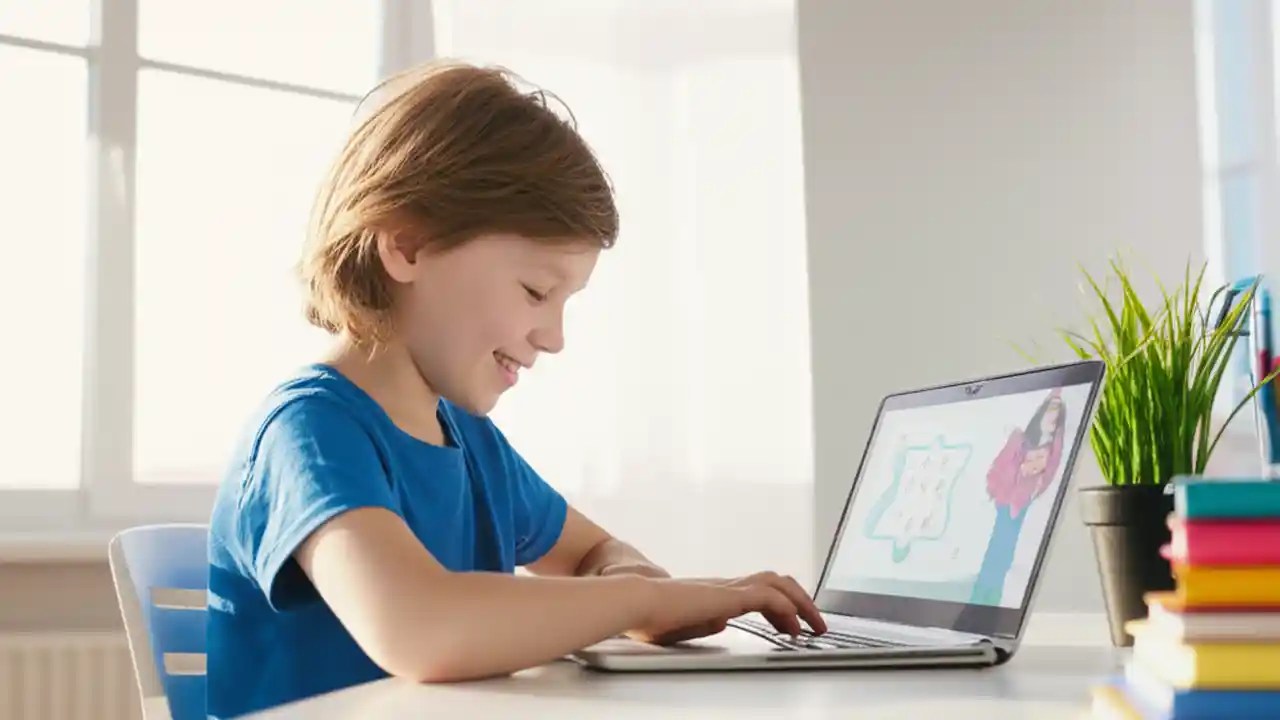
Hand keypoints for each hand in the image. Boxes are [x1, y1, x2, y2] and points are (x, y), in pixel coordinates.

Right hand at [626, 572, 825, 645]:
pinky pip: (768, 596)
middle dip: (800, 600)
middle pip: (774, 580)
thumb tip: (721, 623)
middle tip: (815, 622)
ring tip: (815, 625)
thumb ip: (703, 622)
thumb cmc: (648, 614)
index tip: (791, 624)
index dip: (779, 603)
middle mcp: (725, 586)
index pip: (756, 589)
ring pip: (777, 584)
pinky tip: (794, 624)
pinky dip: (786, 607)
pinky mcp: (727, 596)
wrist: (634, 599)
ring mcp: (727, 588)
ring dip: (801, 603)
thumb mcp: (681, 623)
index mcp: (715, 593)